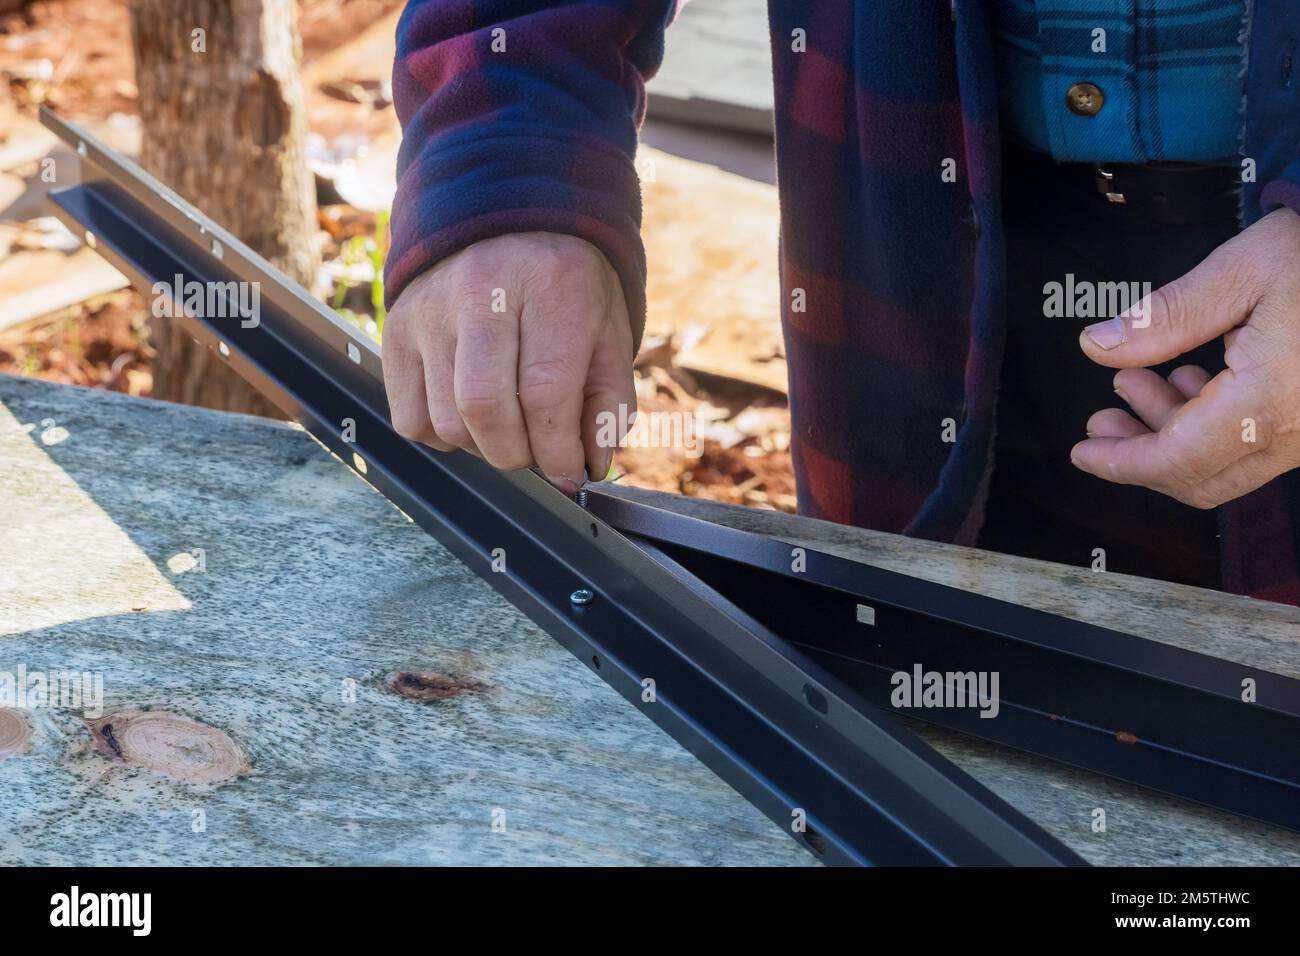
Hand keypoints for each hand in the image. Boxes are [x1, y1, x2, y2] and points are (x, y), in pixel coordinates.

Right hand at [381, 232, 635, 492]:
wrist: (508, 220)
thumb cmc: (567, 289)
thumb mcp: (608, 334)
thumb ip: (608, 403)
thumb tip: (588, 466)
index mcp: (551, 286)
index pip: (545, 392)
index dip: (556, 450)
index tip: (567, 472)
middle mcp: (481, 290)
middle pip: (485, 408)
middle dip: (516, 453)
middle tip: (535, 453)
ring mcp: (430, 309)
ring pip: (445, 420)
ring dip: (480, 446)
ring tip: (506, 427)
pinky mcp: (396, 328)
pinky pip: (409, 417)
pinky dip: (441, 435)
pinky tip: (466, 414)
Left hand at [1073, 208, 1299, 508]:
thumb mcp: (1243, 271)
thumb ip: (1166, 317)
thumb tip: (1099, 344)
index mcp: (1272, 401)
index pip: (1178, 460)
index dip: (1122, 463)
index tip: (1084, 452)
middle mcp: (1299, 430)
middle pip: (1201, 476)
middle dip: (1140, 454)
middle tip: (1101, 420)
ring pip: (1228, 462)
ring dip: (1173, 432)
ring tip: (1133, 384)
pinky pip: (1260, 442)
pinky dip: (1211, 423)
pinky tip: (1189, 380)